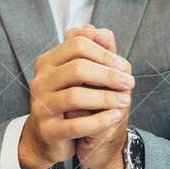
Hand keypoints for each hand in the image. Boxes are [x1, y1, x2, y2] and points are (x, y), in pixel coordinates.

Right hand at [18, 25, 133, 168]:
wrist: (50, 137)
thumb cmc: (71, 101)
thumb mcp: (82, 74)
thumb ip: (93, 51)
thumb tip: (100, 31)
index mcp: (48, 62)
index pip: (78, 44)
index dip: (104, 53)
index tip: (123, 66)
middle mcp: (40, 81)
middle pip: (77, 68)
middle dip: (108, 75)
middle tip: (129, 83)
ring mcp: (41, 106)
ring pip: (75, 96)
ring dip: (106, 97)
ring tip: (125, 100)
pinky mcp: (47, 131)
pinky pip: (75, 125)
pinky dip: (100, 120)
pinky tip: (116, 116)